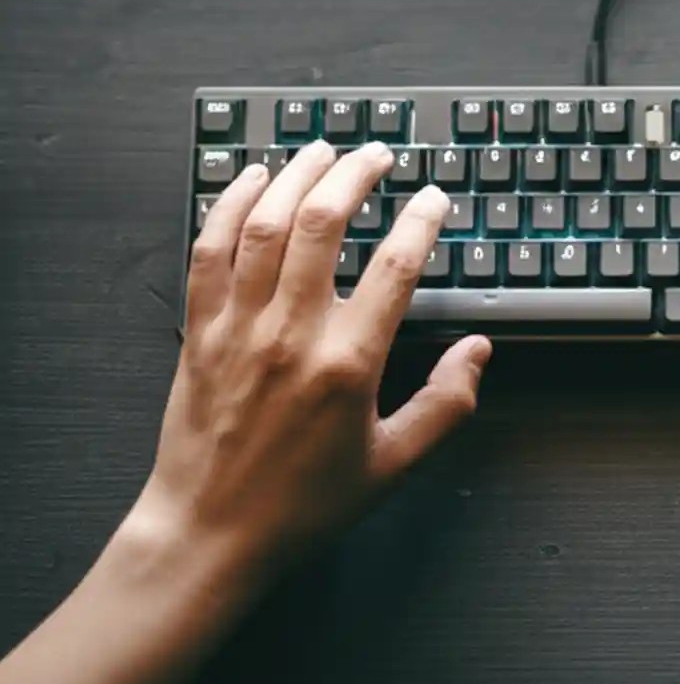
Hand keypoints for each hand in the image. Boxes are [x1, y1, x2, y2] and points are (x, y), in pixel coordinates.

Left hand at [0, 140, 493, 683]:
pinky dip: (229, 205)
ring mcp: (239, 326)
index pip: (396, 266)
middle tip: (377, 155)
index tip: (432, 198)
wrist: (212, 533)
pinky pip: (209, 250)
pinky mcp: (199, 331)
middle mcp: (292, 333)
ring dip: (297, 175)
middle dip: (356, 174)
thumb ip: (445, 404)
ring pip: (267, 223)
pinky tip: (250, 181)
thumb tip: (477, 352)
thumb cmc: (303, 505)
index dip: (420, 220)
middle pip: (326, 223)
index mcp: (348, 364)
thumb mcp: (394, 464)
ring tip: (322, 150)